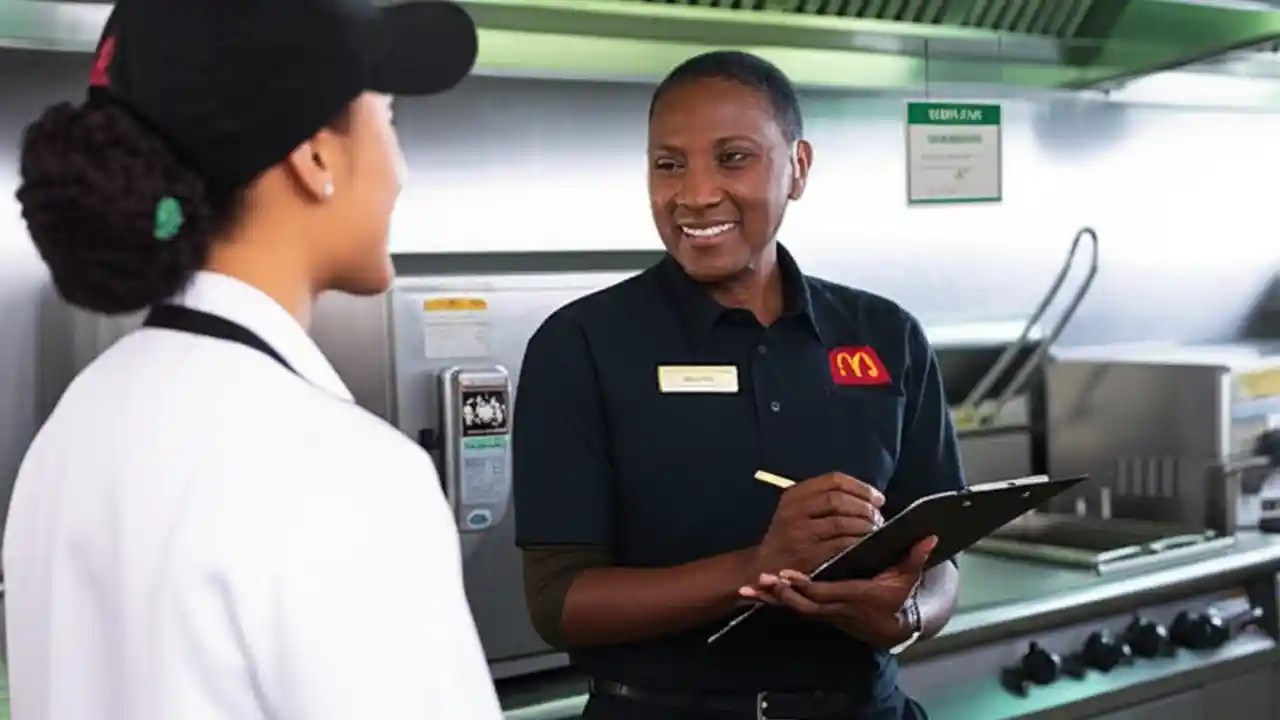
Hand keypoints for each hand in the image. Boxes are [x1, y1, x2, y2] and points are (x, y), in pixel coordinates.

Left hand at [740, 536, 937, 650]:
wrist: (887, 628)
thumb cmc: (894, 597)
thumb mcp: (906, 579)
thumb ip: (914, 558)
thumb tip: (929, 537)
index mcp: (853, 597)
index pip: (825, 591)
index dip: (805, 585)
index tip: (787, 574)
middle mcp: (834, 607)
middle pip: (801, 604)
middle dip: (780, 595)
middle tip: (759, 581)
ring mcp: (822, 611)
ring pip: (792, 608)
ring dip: (769, 600)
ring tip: (747, 590)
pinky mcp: (814, 611)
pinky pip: (790, 607)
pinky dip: (771, 601)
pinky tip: (752, 594)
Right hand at [748, 472, 884, 579]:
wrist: (764, 566)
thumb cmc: (788, 536)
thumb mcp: (796, 510)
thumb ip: (822, 499)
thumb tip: (866, 497)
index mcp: (794, 494)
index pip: (833, 480)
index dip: (861, 487)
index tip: (877, 498)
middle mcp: (794, 510)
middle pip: (838, 499)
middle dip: (865, 507)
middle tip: (878, 517)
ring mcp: (800, 532)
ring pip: (842, 521)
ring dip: (865, 525)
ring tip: (875, 531)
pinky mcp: (808, 554)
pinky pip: (841, 543)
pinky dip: (858, 542)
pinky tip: (866, 545)